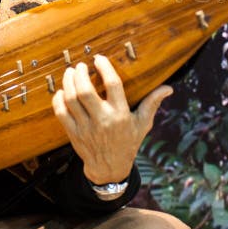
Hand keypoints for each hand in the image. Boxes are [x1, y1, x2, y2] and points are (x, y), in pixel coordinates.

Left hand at [52, 54, 172, 184]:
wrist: (109, 169)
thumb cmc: (128, 143)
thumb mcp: (142, 124)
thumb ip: (152, 103)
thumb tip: (168, 88)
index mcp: (120, 114)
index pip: (113, 85)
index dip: (104, 68)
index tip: (99, 59)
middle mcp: (102, 120)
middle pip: (85, 91)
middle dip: (79, 74)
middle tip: (80, 65)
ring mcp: (86, 128)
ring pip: (71, 100)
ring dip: (68, 82)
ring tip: (70, 73)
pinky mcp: (74, 134)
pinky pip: (61, 113)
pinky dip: (58, 99)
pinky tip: (62, 91)